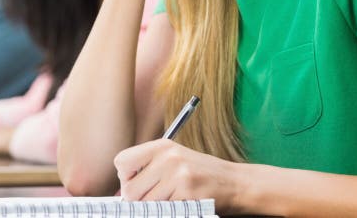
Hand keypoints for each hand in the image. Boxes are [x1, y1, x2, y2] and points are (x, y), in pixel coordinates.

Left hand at [114, 139, 239, 210]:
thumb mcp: (174, 160)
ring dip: (156, 208)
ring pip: (146, 205)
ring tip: (172, 199)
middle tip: (155, 198)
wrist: (236, 183)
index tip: (136, 183)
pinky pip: (164, 211)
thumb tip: (120, 195)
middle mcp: (168, 158)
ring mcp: (178, 176)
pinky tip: (183, 203)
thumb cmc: (201, 173)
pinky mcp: (187, 194)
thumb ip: (147, 170)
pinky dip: (171, 212)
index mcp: (161, 146)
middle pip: (130, 190)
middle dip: (138, 200)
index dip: (125, 178)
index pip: (121, 161)